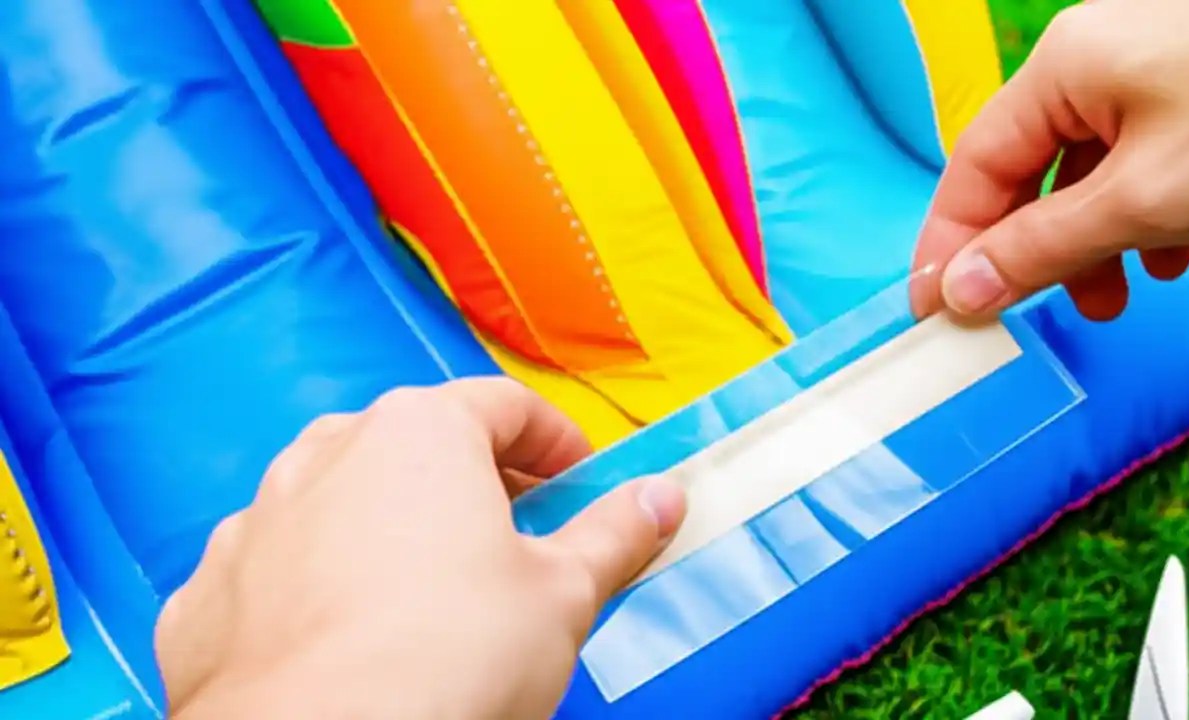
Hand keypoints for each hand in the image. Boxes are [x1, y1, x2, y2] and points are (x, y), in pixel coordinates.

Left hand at [154, 378, 685, 719]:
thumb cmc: (451, 660)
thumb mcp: (563, 595)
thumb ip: (614, 535)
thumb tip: (660, 499)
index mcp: (420, 432)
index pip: (505, 406)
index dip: (556, 442)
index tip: (581, 482)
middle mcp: (328, 454)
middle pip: (417, 446)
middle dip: (472, 483)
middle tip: (515, 538)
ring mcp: (257, 521)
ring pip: (339, 501)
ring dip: (387, 529)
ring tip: (428, 593)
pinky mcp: (209, 593)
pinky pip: (276, 570)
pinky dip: (315, 589)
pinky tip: (347, 640)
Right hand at [913, 0, 1188, 320]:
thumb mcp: (1147, 201)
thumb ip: (1042, 248)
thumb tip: (962, 289)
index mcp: (1068, 64)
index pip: (976, 163)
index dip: (950, 242)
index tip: (935, 310)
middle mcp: (1099, 56)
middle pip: (1029, 168)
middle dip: (1031, 250)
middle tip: (1027, 317)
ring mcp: (1152, 67)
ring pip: (1088, 170)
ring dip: (1091, 242)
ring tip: (1115, 299)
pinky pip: (1140, 158)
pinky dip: (1141, 214)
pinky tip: (1171, 254)